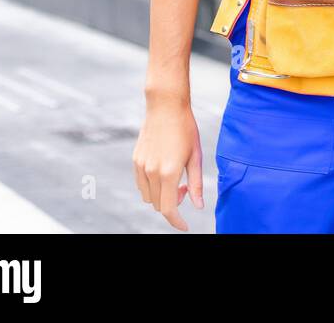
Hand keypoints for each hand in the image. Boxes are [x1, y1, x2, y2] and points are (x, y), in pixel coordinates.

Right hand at [133, 98, 202, 230]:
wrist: (166, 107)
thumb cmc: (186, 129)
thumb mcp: (196, 156)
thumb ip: (196, 183)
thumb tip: (198, 206)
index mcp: (168, 172)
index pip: (168, 209)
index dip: (177, 221)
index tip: (185, 226)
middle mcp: (151, 172)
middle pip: (158, 205)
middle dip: (172, 204)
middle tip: (185, 187)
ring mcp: (141, 166)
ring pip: (148, 196)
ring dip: (161, 196)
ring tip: (176, 177)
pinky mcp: (135, 160)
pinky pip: (141, 184)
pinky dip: (152, 186)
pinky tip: (164, 171)